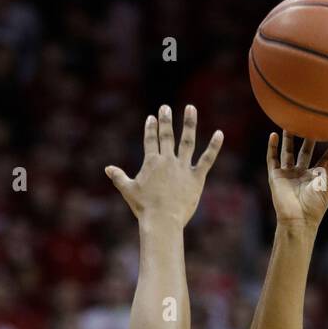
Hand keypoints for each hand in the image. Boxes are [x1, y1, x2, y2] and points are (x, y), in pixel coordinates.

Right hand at [105, 105, 222, 227]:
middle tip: (166, 108)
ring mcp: (183, 168)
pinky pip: (207, 159)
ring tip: (191, 108)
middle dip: (166, 120)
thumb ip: (119, 177)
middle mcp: (167, 160)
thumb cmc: (144, 208)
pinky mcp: (196, 178)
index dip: (151, 128)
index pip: (150, 140)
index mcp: (151, 162)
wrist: (162, 220)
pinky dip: (214, 147)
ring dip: (189, 124)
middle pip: (167, 136)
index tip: (152, 118)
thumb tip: (107, 168)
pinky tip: (220, 134)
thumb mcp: (128, 191)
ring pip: (187, 141)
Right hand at [268, 131, 327, 230]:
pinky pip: (272, 159)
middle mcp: (302, 173)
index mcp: (317, 176)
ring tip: (289, 121)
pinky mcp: (276, 176)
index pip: (325, 156)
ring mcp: (288, 174)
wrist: (298, 218)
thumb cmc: (316, 204)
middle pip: (305, 150)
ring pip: (288, 151)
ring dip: (288, 138)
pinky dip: (271, 147)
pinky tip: (273, 134)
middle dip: (308, 136)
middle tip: (312, 120)